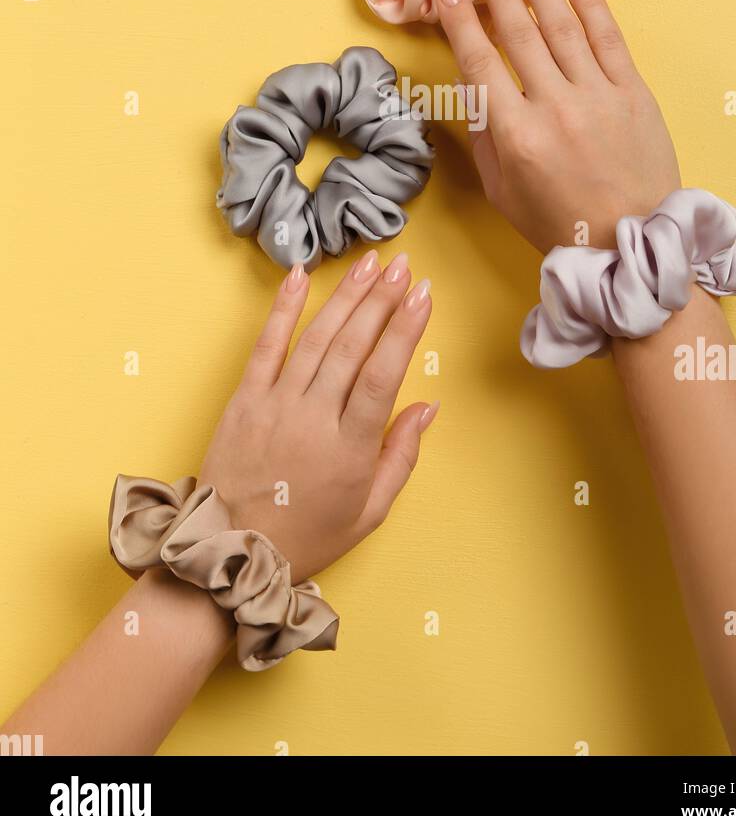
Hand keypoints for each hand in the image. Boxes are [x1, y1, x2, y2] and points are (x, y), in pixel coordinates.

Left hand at [199, 252, 435, 582]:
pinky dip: (283, 309)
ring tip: (370, 263)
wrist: (229, 552)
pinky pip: (265, 346)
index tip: (423, 295)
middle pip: (353, 347)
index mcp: (349, 450)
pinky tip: (301, 276)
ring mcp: (274, 406)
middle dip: (381, 300)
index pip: (382, 376)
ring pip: (316, 338)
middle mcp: (312, 420)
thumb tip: (427, 407)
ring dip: (346, 296)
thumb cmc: (306, 537)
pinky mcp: (244, 400)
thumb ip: (401, 457)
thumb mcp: (368, 513)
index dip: (404, 331)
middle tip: (402, 265)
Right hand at [436, 0, 679, 252]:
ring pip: (561, 23)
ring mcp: (598, 96)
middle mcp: (555, 107)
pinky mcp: (633, 93)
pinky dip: (590, 0)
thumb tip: (472, 84)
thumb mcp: (501, 191)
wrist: (631, 244)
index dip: (458, 18)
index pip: (479, 60)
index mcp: (516, 135)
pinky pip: (608, 36)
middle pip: (518, 30)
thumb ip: (483, 136)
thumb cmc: (559, 223)